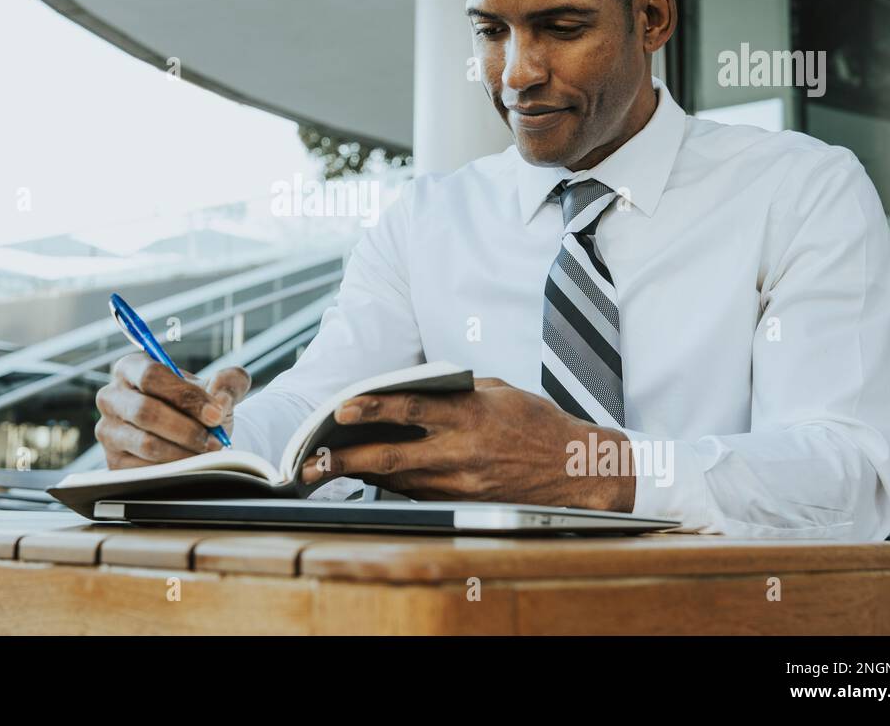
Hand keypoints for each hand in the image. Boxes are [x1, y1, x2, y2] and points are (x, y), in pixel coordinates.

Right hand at [95, 352, 250, 468]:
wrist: (191, 435)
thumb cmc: (198, 405)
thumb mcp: (220, 386)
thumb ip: (229, 382)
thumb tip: (220, 399)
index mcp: (131, 368)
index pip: (152, 376)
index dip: (186, 396)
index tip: (216, 413)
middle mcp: (112, 397)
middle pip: (145, 411)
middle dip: (186, 428)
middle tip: (215, 439)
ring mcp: (108, 431)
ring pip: (146, 444)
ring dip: (183, 452)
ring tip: (207, 453)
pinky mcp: (113, 462)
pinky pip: (143, 470)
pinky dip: (173, 470)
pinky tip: (191, 466)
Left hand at [299, 377, 635, 510]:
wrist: (575, 469)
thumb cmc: (535, 421)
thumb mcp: (497, 390)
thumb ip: (454, 389)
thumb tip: (412, 388)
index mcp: (471, 414)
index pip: (411, 408)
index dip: (373, 408)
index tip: (342, 409)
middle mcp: (463, 452)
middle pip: (392, 457)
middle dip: (347, 459)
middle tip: (313, 460)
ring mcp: (462, 483)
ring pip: (398, 479)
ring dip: (361, 473)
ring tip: (328, 467)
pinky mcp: (463, 501)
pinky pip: (417, 491)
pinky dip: (391, 482)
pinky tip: (369, 474)